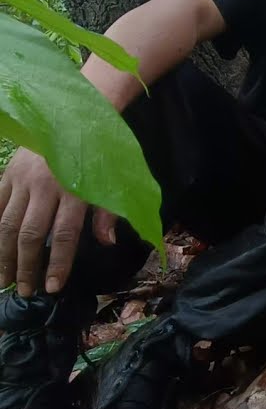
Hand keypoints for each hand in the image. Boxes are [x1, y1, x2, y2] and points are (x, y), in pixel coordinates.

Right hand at [0, 148, 116, 295]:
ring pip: (7, 224)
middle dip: (26, 267)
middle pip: (30, 234)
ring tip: (4, 280)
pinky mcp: (8, 174)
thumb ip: (107, 213)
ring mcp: (22, 180)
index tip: (54, 287)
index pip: (64, 234)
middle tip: (26, 291)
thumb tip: (107, 242)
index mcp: (75, 190)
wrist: (76, 118)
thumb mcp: (111, 181)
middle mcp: (45, 187)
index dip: (58, 263)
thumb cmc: (98, 154)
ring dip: (3, 256)